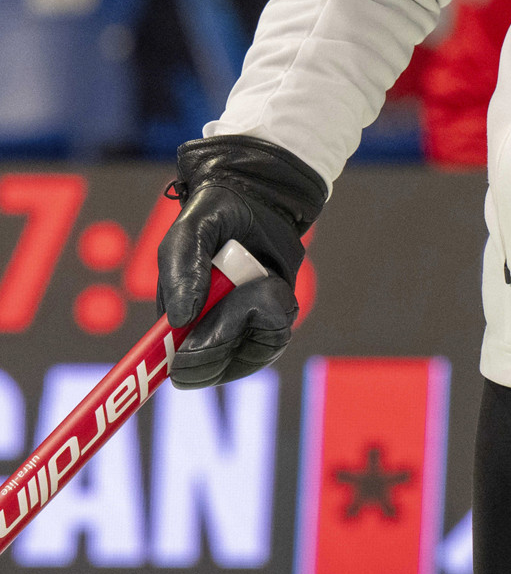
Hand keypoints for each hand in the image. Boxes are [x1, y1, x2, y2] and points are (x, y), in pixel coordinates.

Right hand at [159, 136, 326, 386]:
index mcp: (175, 324)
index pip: (170, 368)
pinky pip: (276, 333)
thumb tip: (180, 320)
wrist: (260, 201)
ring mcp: (244, 332)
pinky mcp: (274, 322)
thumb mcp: (189, 236)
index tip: (182, 364)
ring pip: (248, 354)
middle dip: (217, 339)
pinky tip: (267, 283)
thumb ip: (182, 272)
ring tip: (248, 280)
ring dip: (247, 315)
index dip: (175, 373)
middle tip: (222, 302)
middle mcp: (209, 336)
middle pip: (210, 369)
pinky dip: (273, 308)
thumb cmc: (214, 219)